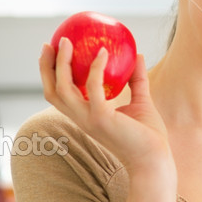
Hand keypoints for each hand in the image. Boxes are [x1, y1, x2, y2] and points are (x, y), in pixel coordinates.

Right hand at [39, 37, 174, 175]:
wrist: (155, 159)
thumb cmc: (149, 135)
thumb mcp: (141, 101)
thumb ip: (136, 79)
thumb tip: (137, 54)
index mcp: (86, 116)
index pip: (59, 95)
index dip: (51, 75)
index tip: (52, 53)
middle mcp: (82, 118)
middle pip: (52, 92)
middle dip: (45, 67)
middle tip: (49, 44)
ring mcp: (89, 119)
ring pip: (63, 89)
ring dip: (62, 63)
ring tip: (68, 42)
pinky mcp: (102, 118)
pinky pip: (93, 87)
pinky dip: (95, 67)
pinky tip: (104, 52)